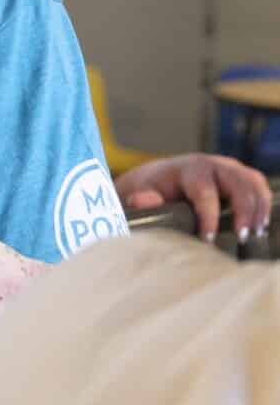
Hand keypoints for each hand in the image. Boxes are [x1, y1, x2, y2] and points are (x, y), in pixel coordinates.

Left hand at [119, 153, 270, 240]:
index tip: (208, 239)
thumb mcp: (141, 193)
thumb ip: (142, 199)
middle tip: (242, 237)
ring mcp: (229, 169)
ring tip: (255, 233)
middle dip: (244, 210)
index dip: (208, 216)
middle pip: (238, 182)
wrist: (159, 178)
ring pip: (253, 182)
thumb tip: (143, 200)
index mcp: (190, 169)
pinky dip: (262, 204)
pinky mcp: (239, 177)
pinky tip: (259, 225)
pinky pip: (258, 185)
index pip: (204, 192)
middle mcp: (213, 165)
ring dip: (259, 208)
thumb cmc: (152, 189)